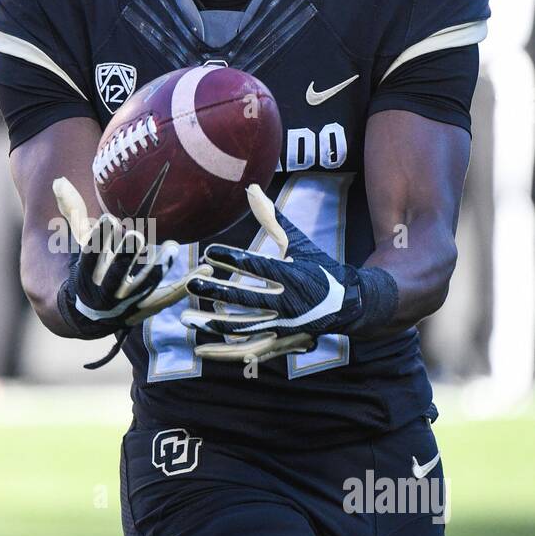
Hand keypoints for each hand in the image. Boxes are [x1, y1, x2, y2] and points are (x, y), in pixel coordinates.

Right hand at [52, 177, 206, 338]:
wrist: (91, 315)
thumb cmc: (88, 269)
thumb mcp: (78, 243)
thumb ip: (72, 212)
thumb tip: (58, 180)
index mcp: (85, 276)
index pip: (89, 257)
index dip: (98, 240)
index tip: (109, 219)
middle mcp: (105, 294)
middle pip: (114, 276)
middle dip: (125, 257)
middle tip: (136, 235)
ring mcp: (128, 304)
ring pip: (143, 288)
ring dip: (157, 269)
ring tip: (171, 247)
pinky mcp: (148, 308)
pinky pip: (169, 297)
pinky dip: (187, 283)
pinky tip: (205, 266)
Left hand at [181, 183, 397, 360]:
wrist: (349, 304)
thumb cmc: (320, 267)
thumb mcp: (299, 242)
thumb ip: (272, 218)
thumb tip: (251, 188)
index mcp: (294, 276)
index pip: (257, 267)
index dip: (231, 260)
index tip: (208, 253)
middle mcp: (289, 303)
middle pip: (246, 299)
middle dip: (215, 293)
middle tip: (190, 285)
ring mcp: (284, 326)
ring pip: (244, 329)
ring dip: (213, 324)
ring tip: (186, 319)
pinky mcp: (281, 341)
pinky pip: (249, 347)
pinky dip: (225, 347)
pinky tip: (203, 343)